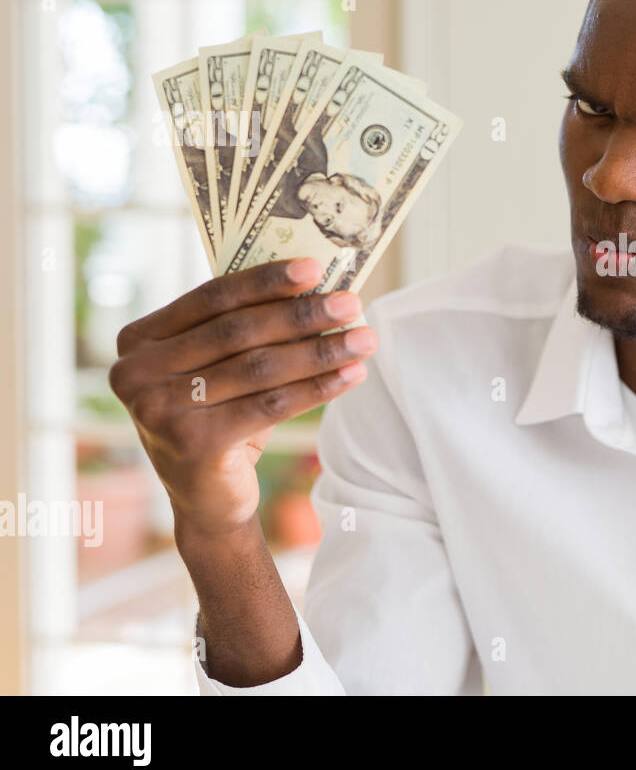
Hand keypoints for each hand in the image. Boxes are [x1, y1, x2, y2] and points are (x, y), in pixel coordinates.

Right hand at [109, 259, 376, 539]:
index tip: (316, 268)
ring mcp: (158, 411)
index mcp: (138, 340)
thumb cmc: (221, 417)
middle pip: (238, 331)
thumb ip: (247, 328)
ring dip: (320, 350)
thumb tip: (318, 286)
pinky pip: (270, 406)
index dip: (265, 281)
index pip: (211, 298)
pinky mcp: (192, 444)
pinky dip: (317, 388)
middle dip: (302, 314)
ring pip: (259, 368)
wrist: (207, 500)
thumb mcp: (221, 367)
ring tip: (364, 340)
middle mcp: (136, 373)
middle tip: (352, 302)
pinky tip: (352, 375)